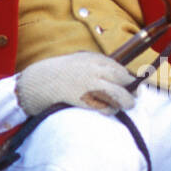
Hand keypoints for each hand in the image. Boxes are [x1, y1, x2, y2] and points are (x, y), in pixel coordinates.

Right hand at [16, 52, 137, 116]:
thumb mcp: (77, 63)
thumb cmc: (56, 74)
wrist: (36, 82)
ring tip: (128, 105)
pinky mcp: (84, 99)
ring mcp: (90, 84)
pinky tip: (109, 111)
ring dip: (126, 101)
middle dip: (131, 88)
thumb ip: (94, 68)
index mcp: (92, 59)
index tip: (133, 85)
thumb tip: (115, 77)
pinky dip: (110, 110)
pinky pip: (105, 107)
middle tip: (134, 96)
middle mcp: (94, 69)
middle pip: (122, 79)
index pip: (118, 68)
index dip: (128, 78)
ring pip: (119, 94)